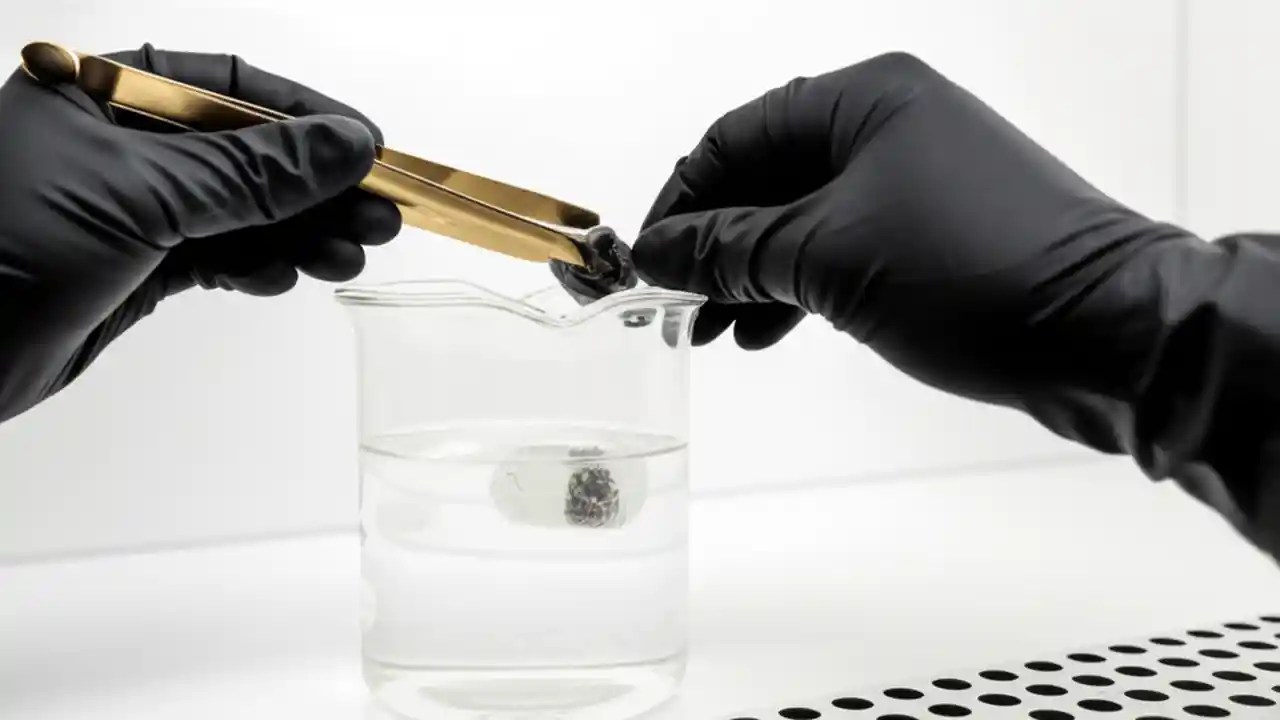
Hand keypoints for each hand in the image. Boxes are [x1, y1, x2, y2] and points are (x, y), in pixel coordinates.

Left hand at [0, 44, 400, 421]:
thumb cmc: (6, 244)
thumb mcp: (142, 194)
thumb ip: (252, 172)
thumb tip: (348, 146)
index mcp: (105, 92)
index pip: (232, 86)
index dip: (306, 116)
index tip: (368, 149)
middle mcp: (122, 142)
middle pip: (247, 154)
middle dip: (316, 187)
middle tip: (381, 218)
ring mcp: (131, 207)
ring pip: (241, 212)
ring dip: (300, 234)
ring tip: (351, 257)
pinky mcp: (136, 267)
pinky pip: (217, 256)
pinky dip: (257, 266)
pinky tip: (287, 278)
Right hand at [633, 52, 1191, 407]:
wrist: (1106, 334)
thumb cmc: (973, 274)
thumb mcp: (827, 258)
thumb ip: (731, 251)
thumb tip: (657, 253)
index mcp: (867, 99)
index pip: (738, 137)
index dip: (683, 199)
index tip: (648, 259)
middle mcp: (893, 125)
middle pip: (770, 178)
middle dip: (718, 246)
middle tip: (681, 306)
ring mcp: (919, 180)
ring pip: (806, 220)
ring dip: (756, 275)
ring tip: (720, 332)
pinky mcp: (938, 234)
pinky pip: (846, 248)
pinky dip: (803, 287)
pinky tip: (772, 330)